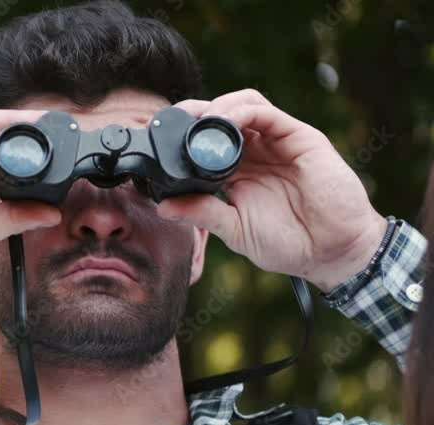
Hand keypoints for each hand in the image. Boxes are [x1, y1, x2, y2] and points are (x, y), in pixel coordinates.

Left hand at [156, 89, 387, 292]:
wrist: (334, 252)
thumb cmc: (289, 243)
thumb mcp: (235, 229)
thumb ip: (203, 213)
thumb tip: (164, 207)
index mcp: (237, 171)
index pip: (206, 140)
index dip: (183, 133)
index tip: (158, 137)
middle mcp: (256, 152)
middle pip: (222, 115)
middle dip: (194, 111)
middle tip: (170, 119)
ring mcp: (278, 142)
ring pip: (244, 104)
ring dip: (217, 107)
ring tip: (196, 120)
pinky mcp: (300, 138)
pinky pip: (268, 113)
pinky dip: (241, 112)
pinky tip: (223, 122)